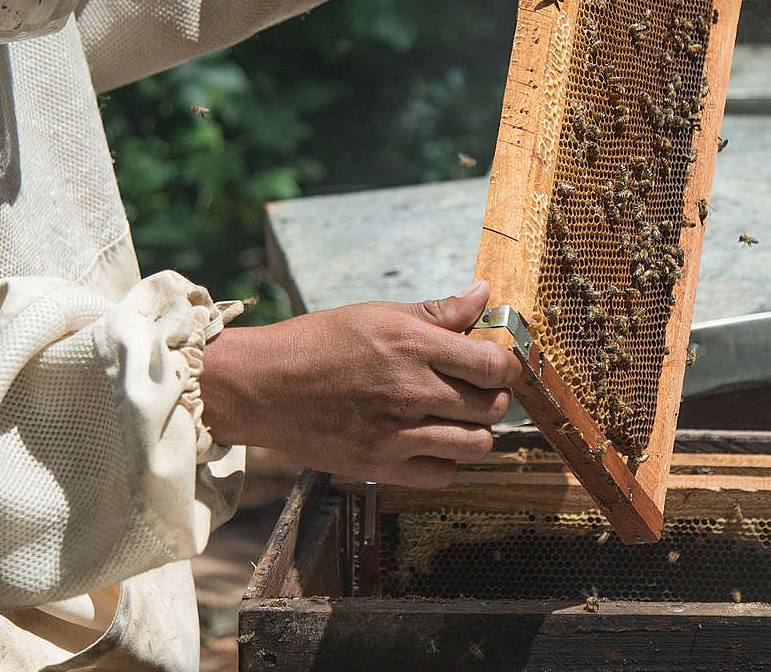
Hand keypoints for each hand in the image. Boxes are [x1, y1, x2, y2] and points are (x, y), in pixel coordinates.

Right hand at [191, 280, 521, 486]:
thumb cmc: (319, 343)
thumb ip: (438, 311)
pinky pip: (443, 475)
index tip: (497, 365)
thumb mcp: (379, 314)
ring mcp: (397, 435)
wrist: (264, 386)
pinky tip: (432, 442)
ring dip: (476, 432)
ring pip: (477, 446)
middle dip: (493, 398)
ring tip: (459, 419)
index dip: (506, 366)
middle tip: (477, 391)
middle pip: (492, 407)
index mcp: (414, 346)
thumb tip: (483, 294)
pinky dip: (447, 461)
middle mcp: (411, 392)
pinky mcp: (380, 467)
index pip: (494, 365)